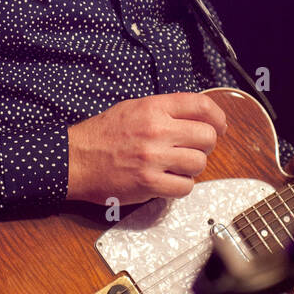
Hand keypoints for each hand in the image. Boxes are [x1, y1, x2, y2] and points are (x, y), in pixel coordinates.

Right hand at [67, 92, 226, 204]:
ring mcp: (154, 158)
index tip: (219, 126)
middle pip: (207, 137)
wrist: (74, 159)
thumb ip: (164, 110)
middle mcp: (156, 130)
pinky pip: (185, 187)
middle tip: (193, 149)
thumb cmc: (102, 135)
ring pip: (199, 163)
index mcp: (153, 108)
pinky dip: (180, 186)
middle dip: (205, 145)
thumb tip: (196, 116)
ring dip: (191, 167)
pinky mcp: (149, 184)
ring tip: (175, 166)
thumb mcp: (133, 108)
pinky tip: (168, 180)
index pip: (201, 106)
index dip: (217, 118)